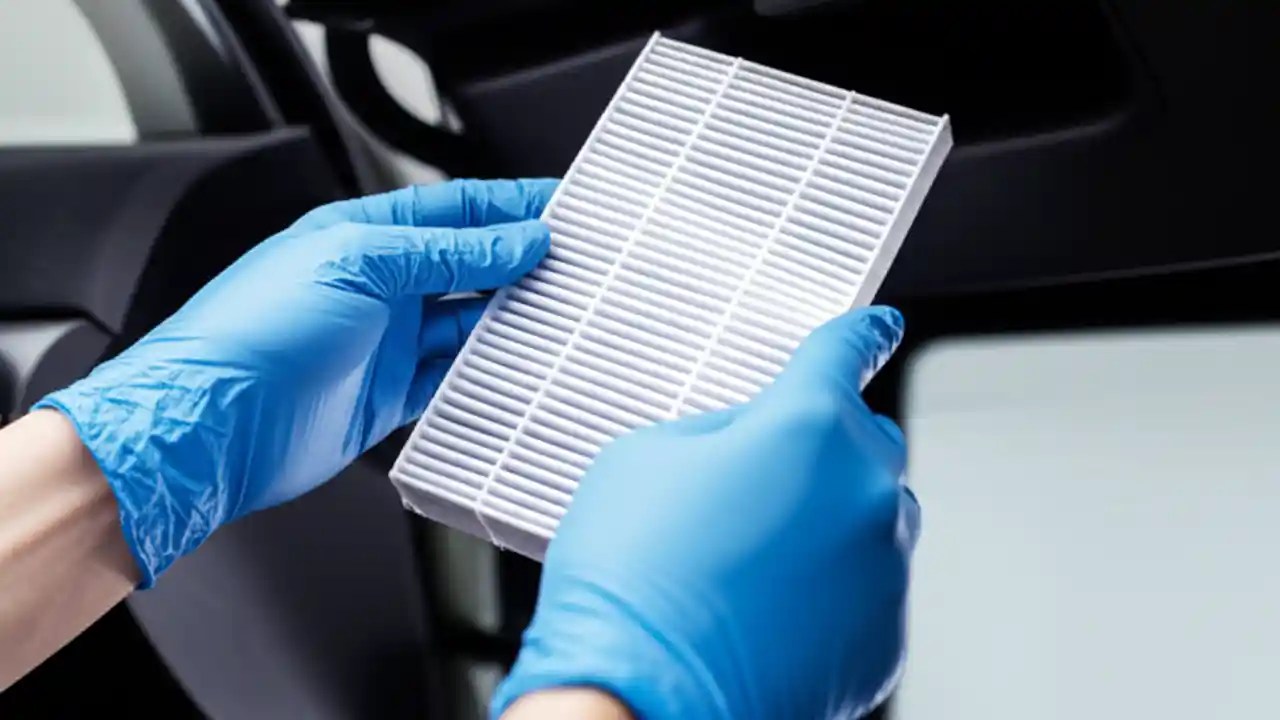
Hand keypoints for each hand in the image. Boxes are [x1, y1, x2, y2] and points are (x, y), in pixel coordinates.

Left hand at [36, 178, 556, 586]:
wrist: (210, 429)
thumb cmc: (252, 334)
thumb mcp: (356, 264)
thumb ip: (442, 253)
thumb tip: (512, 242)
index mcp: (361, 238)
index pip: (452, 211)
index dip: (508, 206)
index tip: (559, 208)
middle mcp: (374, 288)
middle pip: (465, 266)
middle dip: (518, 263)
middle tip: (572, 265)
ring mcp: (381, 345)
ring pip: (465, 324)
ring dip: (508, 319)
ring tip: (555, 314)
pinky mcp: (384, 398)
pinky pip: (450, 380)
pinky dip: (483, 374)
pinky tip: (511, 369)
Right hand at [492, 307, 919, 719]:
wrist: (639, 700)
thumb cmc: (630, 584)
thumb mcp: (645, 459)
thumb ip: (720, 429)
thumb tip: (752, 440)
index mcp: (807, 427)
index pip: (847, 352)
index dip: (860, 335)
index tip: (878, 329)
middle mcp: (864, 491)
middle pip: (864, 441)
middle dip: (820, 449)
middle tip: (755, 487)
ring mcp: (883, 568)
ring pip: (870, 517)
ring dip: (826, 520)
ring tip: (751, 563)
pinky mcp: (886, 637)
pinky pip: (867, 588)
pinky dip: (829, 589)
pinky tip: (766, 610)